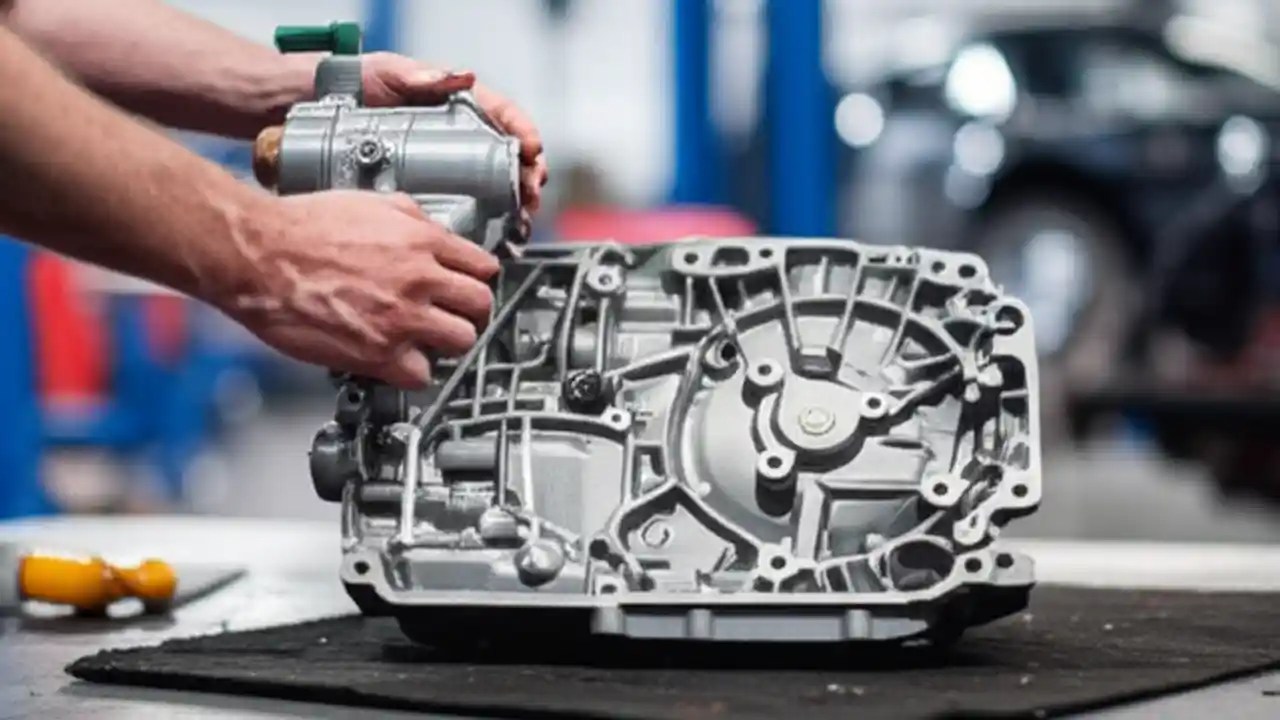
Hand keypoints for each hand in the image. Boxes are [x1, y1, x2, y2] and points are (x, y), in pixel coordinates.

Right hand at [224, 191, 497, 387]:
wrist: (259, 255)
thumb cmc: (300, 227)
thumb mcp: (368, 203)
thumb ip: (409, 218)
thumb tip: (431, 229)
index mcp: (420, 241)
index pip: (483, 265)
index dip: (478, 277)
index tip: (470, 285)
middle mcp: (419, 279)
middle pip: (481, 305)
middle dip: (471, 311)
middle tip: (457, 315)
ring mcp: (402, 318)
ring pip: (462, 341)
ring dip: (449, 342)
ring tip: (431, 339)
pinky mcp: (378, 353)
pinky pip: (422, 374)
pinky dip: (414, 371)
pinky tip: (401, 360)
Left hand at [358, 52, 547, 217]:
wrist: (330, 107)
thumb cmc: (366, 83)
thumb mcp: (392, 73)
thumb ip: (422, 76)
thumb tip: (463, 76)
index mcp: (464, 103)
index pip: (507, 116)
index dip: (525, 132)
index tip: (532, 150)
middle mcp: (468, 132)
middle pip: (512, 154)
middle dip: (528, 175)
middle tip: (531, 193)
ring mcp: (458, 161)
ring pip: (501, 182)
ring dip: (517, 201)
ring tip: (522, 218)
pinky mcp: (443, 186)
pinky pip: (474, 201)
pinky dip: (491, 218)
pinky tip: (499, 232)